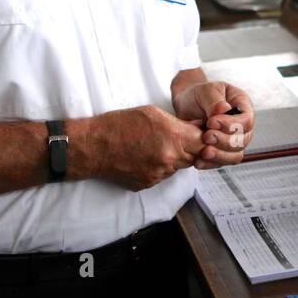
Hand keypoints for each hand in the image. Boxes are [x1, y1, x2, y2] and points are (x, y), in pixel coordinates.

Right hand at [74, 105, 205, 190]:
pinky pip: (162, 176)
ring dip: (174, 159)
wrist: (93, 146)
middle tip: (176, 140)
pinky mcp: (148, 183)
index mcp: (173, 137)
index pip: (204, 143)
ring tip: (154, 147)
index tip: (198, 135)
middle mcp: (169, 158)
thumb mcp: (152, 113)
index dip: (203, 138)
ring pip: (178, 167)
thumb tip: (196, 128)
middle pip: (194, 157)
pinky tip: (144, 157)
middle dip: (190, 149)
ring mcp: (159, 174)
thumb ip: (178, 123)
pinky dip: (158, 167)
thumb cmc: (119, 124)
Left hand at [173, 81, 254, 168]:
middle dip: (224, 141)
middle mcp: (241, 124)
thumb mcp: (206, 90)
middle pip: (243, 140)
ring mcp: (233, 139)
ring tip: (204, 151)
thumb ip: (214, 100)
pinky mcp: (222, 150)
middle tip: (206, 136)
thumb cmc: (199, 94)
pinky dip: (211, 163)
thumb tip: (224, 110)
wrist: (185, 105)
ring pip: (236, 154)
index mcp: (242, 105)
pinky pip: (223, 162)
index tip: (211, 122)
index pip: (247, 120)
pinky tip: (199, 161)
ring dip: (220, 155)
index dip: (231, 125)